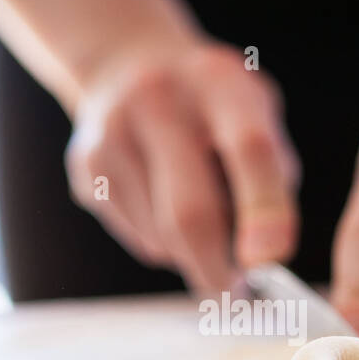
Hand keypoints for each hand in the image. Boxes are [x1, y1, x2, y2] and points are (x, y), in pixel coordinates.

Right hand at [65, 38, 300, 291]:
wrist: (127, 61)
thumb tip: (265, 255)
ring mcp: (113, 133)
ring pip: (161, 238)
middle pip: (191, 213)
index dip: (266, 210)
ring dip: (191, 255)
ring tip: (202, 225)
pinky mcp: (86, 165)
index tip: (272, 260)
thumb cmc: (214, 105)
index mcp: (218, 82)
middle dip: (219, 270)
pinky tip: (163, 204)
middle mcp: (159, 100)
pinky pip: (137, 236)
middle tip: (237, 298)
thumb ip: (272, 173)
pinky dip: (163, 243)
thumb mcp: (256, 112)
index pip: (250, 149)